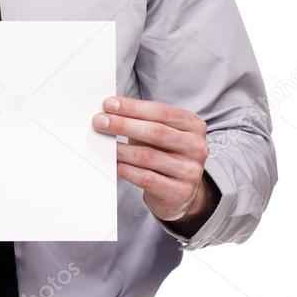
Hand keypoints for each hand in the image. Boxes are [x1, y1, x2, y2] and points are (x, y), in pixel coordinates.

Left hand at [92, 95, 215, 224]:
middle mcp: (196, 147)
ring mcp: (190, 171)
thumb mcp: (160, 132)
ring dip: (122, 149)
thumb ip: (140, 118)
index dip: (132, 107)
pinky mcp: (180, 192)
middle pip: (155, 132)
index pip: (161, 111)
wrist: (180, 192)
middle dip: (123, 125)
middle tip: (100, 122)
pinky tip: (116, 164)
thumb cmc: (164, 154)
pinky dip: (127, 170)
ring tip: (105, 145)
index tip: (108, 104)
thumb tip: (110, 106)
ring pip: (148, 156)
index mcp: (193, 125)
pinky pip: (147, 178)